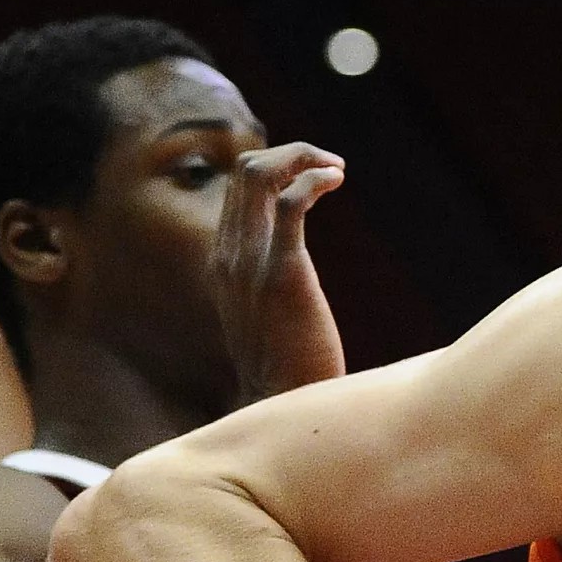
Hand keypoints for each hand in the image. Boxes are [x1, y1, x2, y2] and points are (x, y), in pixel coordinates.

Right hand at [213, 141, 347, 401]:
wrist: (284, 408)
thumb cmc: (288, 370)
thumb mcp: (268, 318)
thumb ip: (271, 287)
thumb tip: (294, 272)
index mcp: (223, 262)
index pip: (238, 190)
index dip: (277, 170)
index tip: (314, 179)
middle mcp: (229, 255)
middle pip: (245, 170)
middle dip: (292, 153)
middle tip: (330, 166)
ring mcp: (251, 262)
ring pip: (260, 173)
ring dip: (303, 156)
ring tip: (337, 168)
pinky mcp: (284, 272)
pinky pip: (292, 200)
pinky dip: (314, 176)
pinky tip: (338, 179)